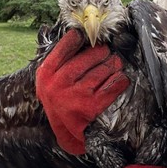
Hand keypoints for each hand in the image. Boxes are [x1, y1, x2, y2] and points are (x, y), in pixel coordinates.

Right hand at [35, 29, 128, 154]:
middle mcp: (57, 85)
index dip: (77, 38)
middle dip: (100, 53)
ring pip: (103, 70)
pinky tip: (120, 79)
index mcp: (45, 75)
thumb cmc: (61, 101)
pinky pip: (113, 85)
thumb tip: (75, 33)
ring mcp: (75, 96)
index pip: (64, 48)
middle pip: (87, 57)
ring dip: (112, 65)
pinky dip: (120, 80)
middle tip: (106, 52)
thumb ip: (58, 60)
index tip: (85, 36)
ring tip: (115, 63)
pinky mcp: (92, 107)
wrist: (68, 134)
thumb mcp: (50, 82)